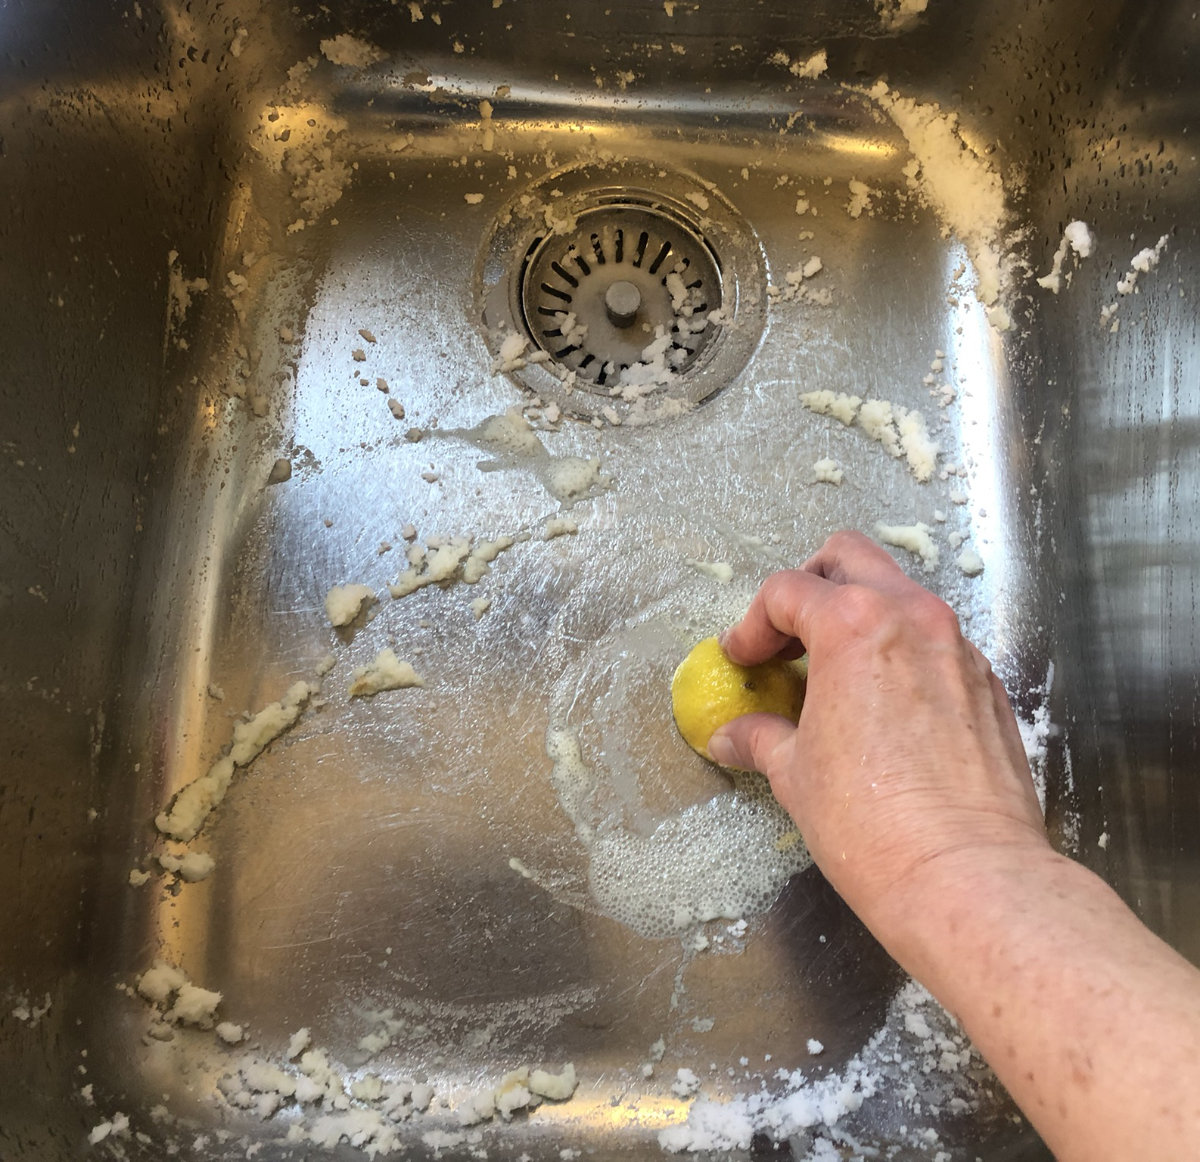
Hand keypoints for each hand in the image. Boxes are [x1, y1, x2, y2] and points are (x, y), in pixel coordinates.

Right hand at [707, 531, 1050, 944]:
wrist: (967, 878)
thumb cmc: (875, 827)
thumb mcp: (796, 776)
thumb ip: (762, 738)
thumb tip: (735, 737)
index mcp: (855, 626)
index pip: (788, 591)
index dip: (752, 624)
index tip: (743, 658)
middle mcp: (913, 619)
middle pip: (850, 559)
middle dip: (809, 587)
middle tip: (786, 638)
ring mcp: (958, 647)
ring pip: (900, 594)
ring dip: (859, 616)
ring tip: (832, 673)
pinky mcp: (987, 684)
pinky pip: (935, 641)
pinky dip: (900, 651)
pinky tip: (881, 705)